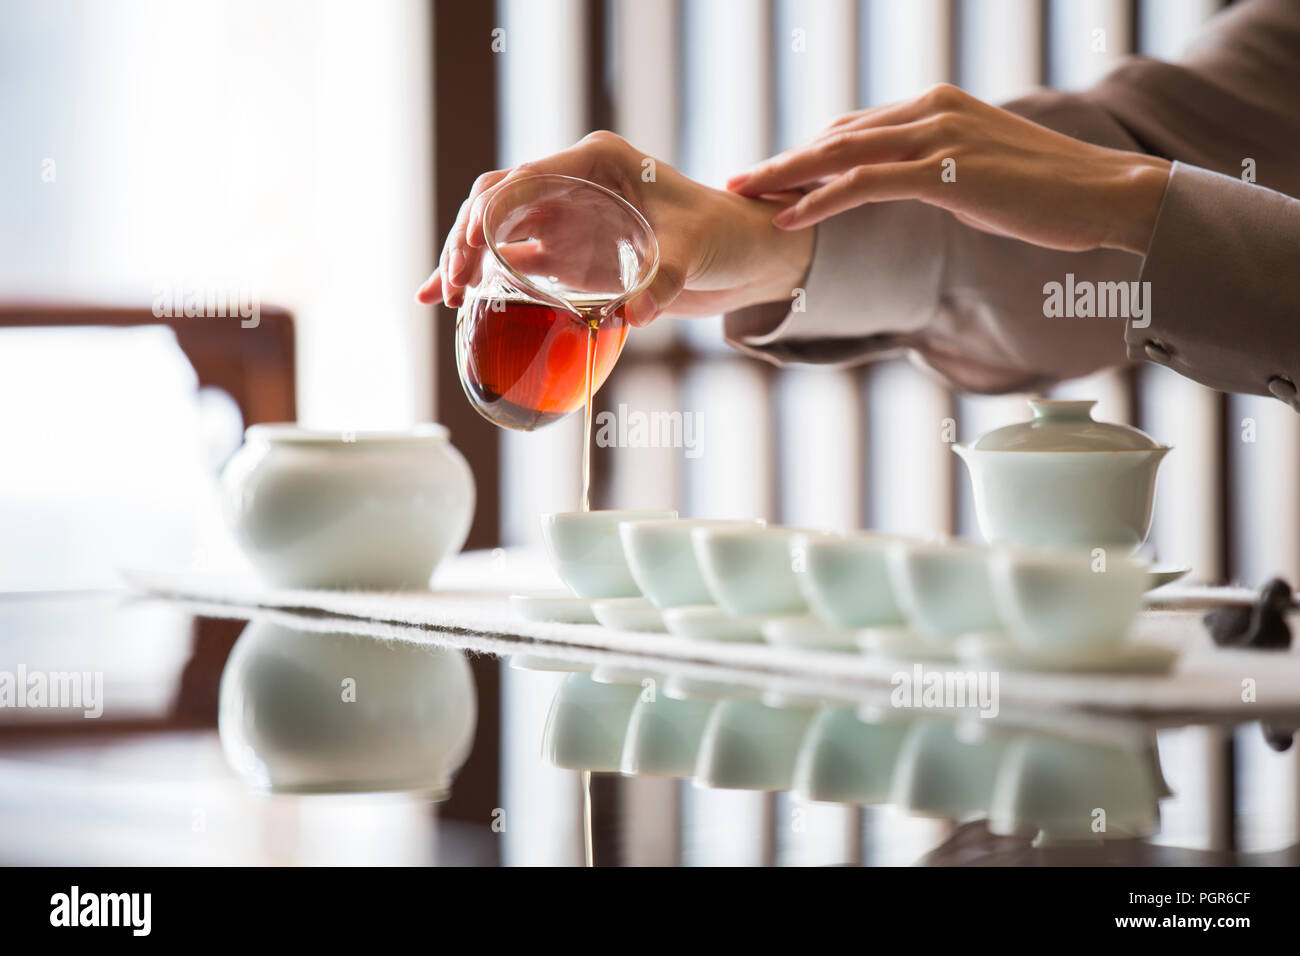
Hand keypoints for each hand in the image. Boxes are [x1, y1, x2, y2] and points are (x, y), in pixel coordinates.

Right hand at [416, 131, 814, 324]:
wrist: (739, 255)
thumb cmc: (721, 235)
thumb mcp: (694, 253)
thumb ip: (662, 280)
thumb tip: (632, 315)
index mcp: (595, 163)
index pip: (521, 179)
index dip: (486, 215)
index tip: (469, 255)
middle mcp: (571, 184)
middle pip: (496, 202)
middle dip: (465, 241)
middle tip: (453, 289)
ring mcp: (565, 218)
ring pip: (495, 229)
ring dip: (464, 260)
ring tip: (441, 298)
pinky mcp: (566, 251)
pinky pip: (511, 260)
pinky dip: (482, 278)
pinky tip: (450, 299)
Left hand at [726, 84, 1170, 255]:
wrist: (1105, 193)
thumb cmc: (1048, 192)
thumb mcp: (980, 173)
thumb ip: (938, 171)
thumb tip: (914, 186)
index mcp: (936, 108)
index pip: (855, 129)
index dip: (808, 153)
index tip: (771, 176)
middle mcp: (930, 111)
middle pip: (836, 136)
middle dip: (782, 161)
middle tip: (737, 181)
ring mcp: (937, 137)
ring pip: (841, 154)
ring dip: (786, 177)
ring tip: (745, 198)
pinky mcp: (945, 171)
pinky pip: (867, 184)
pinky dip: (822, 201)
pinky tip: (789, 218)